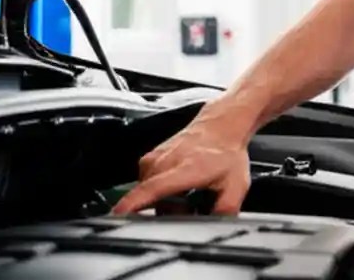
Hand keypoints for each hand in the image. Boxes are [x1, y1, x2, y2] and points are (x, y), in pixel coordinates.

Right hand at [111, 105, 251, 215]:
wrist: (221, 126)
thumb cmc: (226, 153)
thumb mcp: (236, 186)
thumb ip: (225, 210)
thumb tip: (215, 227)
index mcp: (184, 169)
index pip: (150, 190)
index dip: (132, 206)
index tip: (117, 217)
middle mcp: (163, 162)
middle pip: (148, 200)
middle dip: (164, 213)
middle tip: (188, 208)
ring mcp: (153, 159)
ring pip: (147, 194)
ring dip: (162, 203)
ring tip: (186, 195)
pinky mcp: (148, 159)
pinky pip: (147, 184)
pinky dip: (160, 192)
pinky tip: (178, 186)